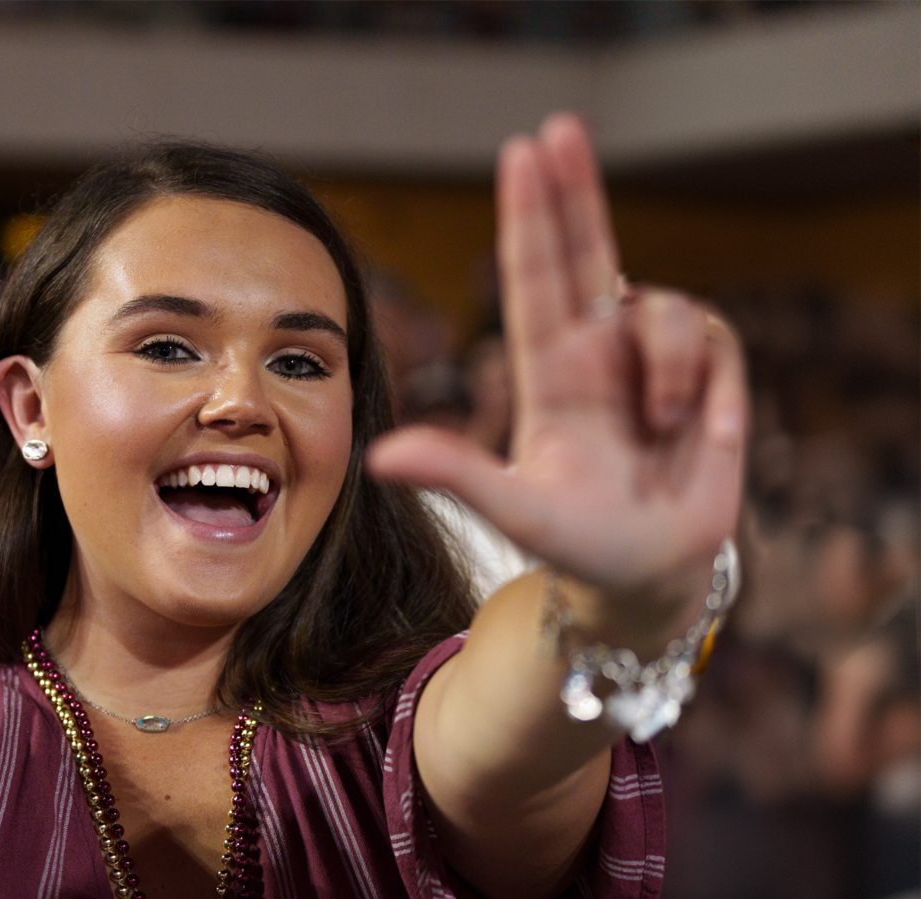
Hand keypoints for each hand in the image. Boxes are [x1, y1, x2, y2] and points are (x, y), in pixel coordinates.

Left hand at [368, 115, 746, 635]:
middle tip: (563, 126)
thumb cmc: (575, 543)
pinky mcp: (708, 378)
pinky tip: (696, 426)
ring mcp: (652, 363)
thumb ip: (456, 477)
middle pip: (587, 250)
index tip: (523, 151)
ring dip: (666, 366)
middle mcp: (597, 353)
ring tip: (660, 425)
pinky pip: (713, 337)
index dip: (532, 215)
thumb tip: (381, 459)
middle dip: (576, 190)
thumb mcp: (513, 511)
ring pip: (662, 306)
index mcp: (547, 373)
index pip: (536, 277)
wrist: (646, 577)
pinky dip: (707, 380)